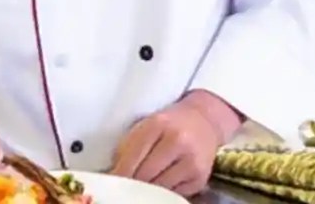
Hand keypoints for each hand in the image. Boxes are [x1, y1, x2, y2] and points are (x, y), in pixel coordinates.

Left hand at [111, 91, 240, 196]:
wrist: (203, 121)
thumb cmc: (168, 124)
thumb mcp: (146, 126)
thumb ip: (129, 147)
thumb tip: (113, 175)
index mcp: (158, 124)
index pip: (133, 155)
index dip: (120, 172)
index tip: (111, 182)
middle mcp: (178, 141)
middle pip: (146, 174)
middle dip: (132, 184)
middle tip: (122, 189)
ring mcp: (192, 161)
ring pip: (160, 187)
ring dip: (146, 191)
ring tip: (138, 189)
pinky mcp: (200, 178)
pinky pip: (174, 193)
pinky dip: (163, 193)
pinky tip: (157, 188)